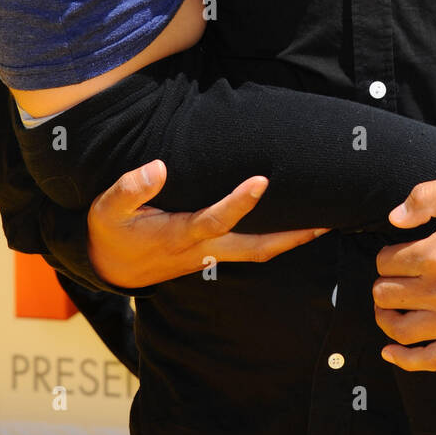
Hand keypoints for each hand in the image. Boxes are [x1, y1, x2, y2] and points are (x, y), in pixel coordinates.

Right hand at [87, 161, 327, 287]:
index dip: (239, 203)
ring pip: (259, 252)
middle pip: (255, 249)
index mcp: (178, 235)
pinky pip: (252, 249)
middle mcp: (203, 249)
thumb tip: (157, 167)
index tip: (262, 180)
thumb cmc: (112, 232)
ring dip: (292, 240)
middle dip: (291, 237)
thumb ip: (130, 189)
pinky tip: (295, 224)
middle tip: (326, 220)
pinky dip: (276, 239)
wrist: (110, 267)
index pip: (214, 220)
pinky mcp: (214, 253)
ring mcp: (212, 254)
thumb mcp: (108, 210)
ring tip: (326, 222)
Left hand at [372, 172, 435, 371]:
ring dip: (385, 318)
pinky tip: (390, 352)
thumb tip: (393, 219)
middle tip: (392, 278)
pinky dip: (404, 360)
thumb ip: (425, 197)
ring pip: (400, 329)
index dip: (386, 255)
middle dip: (383, 284)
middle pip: (386, 295)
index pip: (385, 262)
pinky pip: (429, 360)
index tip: (396, 253)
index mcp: (435, 254)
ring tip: (387, 308)